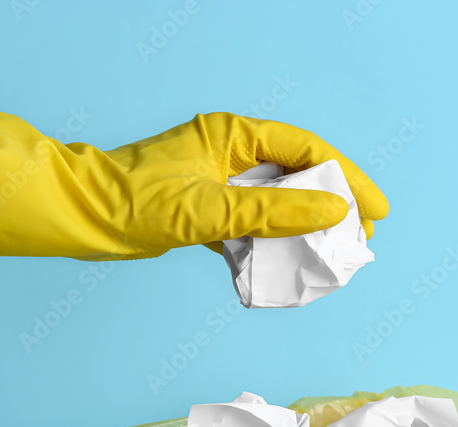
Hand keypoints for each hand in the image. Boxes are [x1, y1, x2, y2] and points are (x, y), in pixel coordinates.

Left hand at [99, 112, 388, 254]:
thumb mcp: (209, 210)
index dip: (347, 179)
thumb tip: (334, 211)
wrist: (80, 217)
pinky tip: (288, 262)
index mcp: (233, 134)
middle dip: (333, 204)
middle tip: (362, 236)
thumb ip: (272, 212)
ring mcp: (218, 179)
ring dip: (305, 225)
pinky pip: (254, 221)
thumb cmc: (134, 203)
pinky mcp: (206, 206)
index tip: (376, 211)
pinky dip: (273, 241)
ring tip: (333, 252)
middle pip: (298, 173)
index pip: (307, 150)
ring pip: (278, 199)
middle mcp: (230, 150)